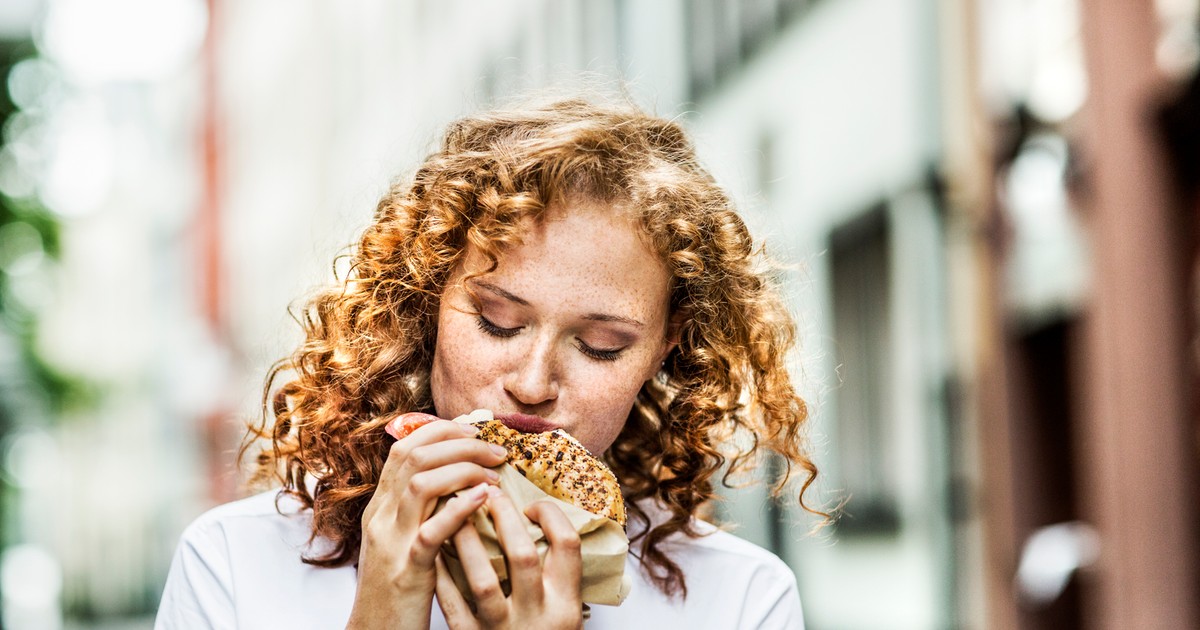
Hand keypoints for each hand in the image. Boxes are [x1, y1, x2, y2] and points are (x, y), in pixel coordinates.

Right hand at [345, 414, 507, 629]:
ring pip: (420, 484)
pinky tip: (485, 500)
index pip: (404, 448)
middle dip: (459, 443)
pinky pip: (431, 531)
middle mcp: (381, 518)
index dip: (440, 430)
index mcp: (381, 508)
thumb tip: (457, 479)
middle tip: (495, 450)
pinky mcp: (408, 571)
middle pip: (414, 456)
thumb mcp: (401, 541)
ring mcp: (392, 543)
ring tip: (496, 475)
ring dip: (464, 469)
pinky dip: (460, 509)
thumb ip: (420, 509)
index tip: (474, 431)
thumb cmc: (398, 589)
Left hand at [435, 492, 583, 629]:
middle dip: (504, 517)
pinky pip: (453, 605)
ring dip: (466, 541)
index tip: (531, 504)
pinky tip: (433, 550)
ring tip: (454, 511)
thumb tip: (541, 518)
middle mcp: (538, 616)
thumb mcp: (562, 611)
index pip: (568, 546)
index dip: (550, 516)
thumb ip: (555, 574)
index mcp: (566, 604)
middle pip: (524, 555)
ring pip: (482, 579)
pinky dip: (441, 575)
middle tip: (488, 493)